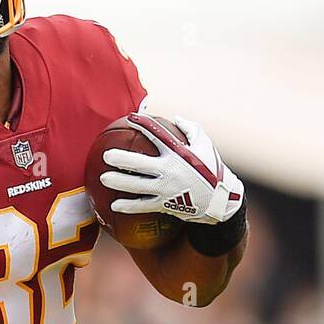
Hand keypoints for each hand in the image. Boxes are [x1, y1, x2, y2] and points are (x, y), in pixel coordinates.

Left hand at [101, 114, 243, 223]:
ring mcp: (166, 189)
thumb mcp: (205, 145)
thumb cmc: (212, 170)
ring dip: (119, 182)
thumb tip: (175, 118)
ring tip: (102, 178)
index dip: (143, 125)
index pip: (157, 135)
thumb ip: (190, 129)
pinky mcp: (165, 204)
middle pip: (140, 163)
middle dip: (121, 159)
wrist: (220, 201)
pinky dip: (129, 206)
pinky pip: (143, 206)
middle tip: (106, 155)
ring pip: (137, 185)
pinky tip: (114, 205)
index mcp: (178, 154)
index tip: (131, 117)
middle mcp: (169, 171)